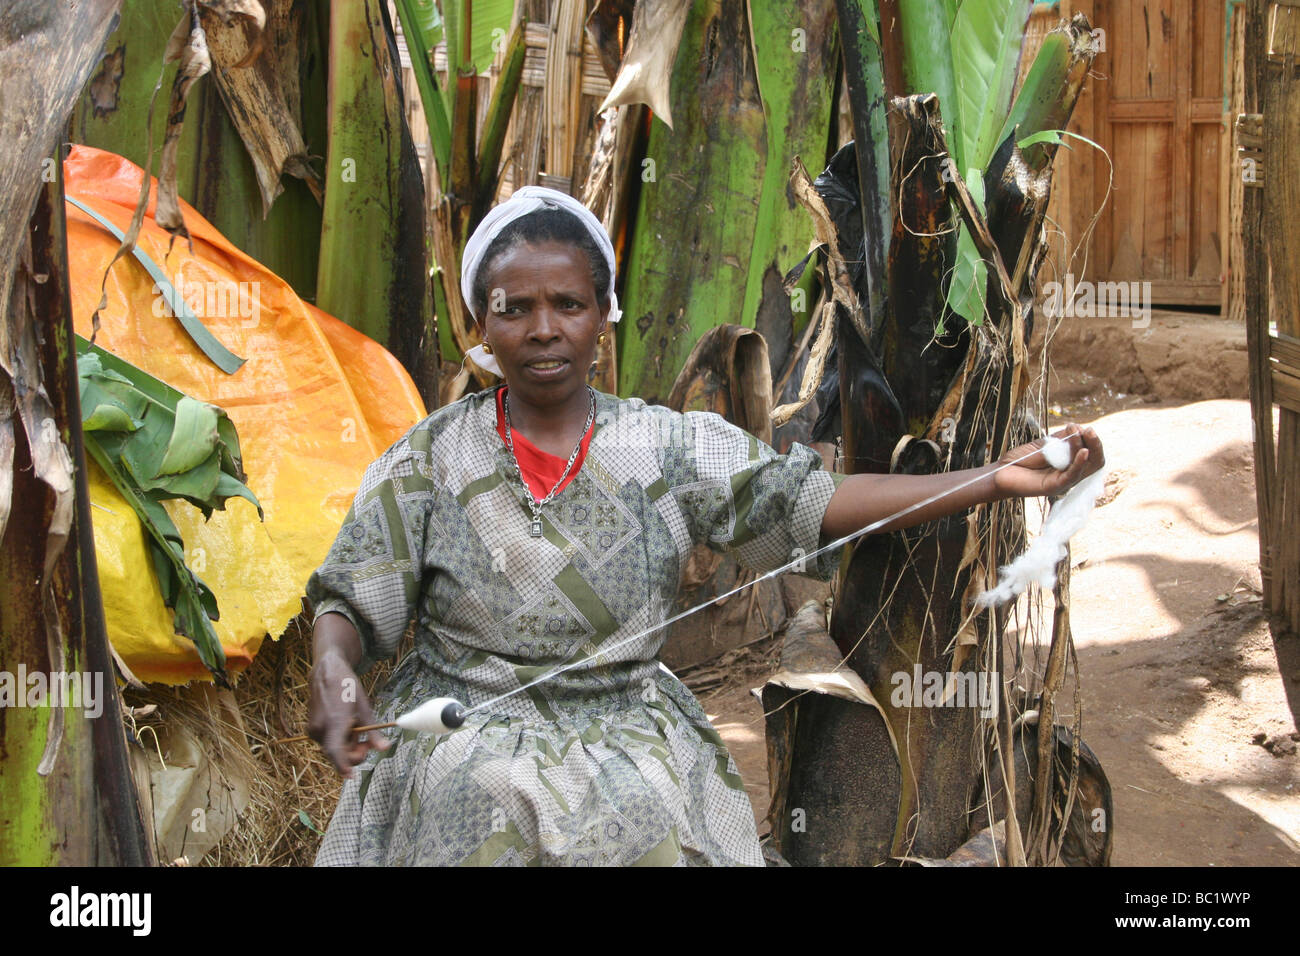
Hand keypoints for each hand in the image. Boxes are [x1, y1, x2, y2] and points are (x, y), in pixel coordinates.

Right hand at [307, 647, 390, 777]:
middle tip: (368, 743)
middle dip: (354, 753)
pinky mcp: (311, 729)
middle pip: (338, 754)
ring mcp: (313, 730)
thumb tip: (385, 748)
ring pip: (333, 749)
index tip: (352, 776)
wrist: (326, 673)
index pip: (336, 752)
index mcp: (334, 722)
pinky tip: (346, 726)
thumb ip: (373, 731)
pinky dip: (339, 740)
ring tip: (355, 727)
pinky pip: (328, 742)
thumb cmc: (347, 687)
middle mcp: (319, 729)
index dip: (344, 766)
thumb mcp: (365, 707)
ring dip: (347, 746)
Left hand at [993, 424, 1104, 499]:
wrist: (1000, 473)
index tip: (1083, 427)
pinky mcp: (1055, 487)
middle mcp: (1071, 474)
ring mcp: (1064, 481)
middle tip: (1089, 430)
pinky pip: (1072, 475)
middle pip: (1095, 461)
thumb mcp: (1044, 445)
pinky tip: (1083, 451)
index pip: (1091, 453)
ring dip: (1085, 447)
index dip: (1091, 440)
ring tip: (1082, 433)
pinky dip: (1079, 463)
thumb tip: (1077, 428)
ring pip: (1085, 465)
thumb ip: (1060, 439)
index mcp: (1070, 464)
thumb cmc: (1021, 460)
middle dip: (1095, 444)